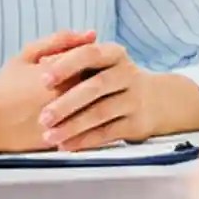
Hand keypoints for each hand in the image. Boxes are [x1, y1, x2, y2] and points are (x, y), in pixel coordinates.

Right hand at [0, 30, 96, 151]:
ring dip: (96, 103)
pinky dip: (89, 124)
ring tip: (82, 100)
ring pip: (97, 109)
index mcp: (63, 73)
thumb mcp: (28, 55)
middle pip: (101, 86)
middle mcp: (68, 97)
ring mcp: (68, 121)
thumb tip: (91, 34)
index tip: (85, 64)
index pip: (97, 62)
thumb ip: (61, 41)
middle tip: (84, 82)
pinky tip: (78, 118)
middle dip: (97, 81)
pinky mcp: (65, 140)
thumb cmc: (5, 85)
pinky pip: (89, 131)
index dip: (95, 61)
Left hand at [37, 39, 198, 150]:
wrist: (156, 100)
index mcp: (114, 53)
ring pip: (101, 113)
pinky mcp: (137, 124)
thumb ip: (70, 57)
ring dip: (73, 126)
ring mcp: (134, 99)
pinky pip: (108, 133)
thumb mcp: (98, 62)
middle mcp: (127, 74)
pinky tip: (67, 145)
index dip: (66, 65)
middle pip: (96, 86)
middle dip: (67, 102)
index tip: (43, 79)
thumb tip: (41, 62)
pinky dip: (85, 140)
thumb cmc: (112, 77)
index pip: (89, 54)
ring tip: (49, 136)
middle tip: (43, 117)